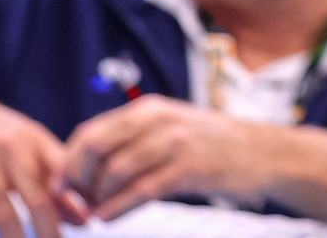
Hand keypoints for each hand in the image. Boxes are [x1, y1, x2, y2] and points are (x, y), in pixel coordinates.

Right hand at [0, 84, 84, 237]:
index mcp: (35, 140)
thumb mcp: (29, 143)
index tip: (87, 225)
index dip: (77, 201)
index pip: (64, 172)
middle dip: (50, 231)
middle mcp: (10, 150)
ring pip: (4, 213)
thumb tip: (83, 218)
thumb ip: (55, 178)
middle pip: (37, 198)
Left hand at [61, 95, 269, 222]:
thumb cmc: (211, 146)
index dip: (69, 163)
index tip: (62, 188)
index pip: (90, 132)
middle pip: (96, 147)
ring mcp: (176, 142)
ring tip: (95, 214)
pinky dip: (118, 208)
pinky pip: (141, 190)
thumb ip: (132, 141)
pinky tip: (110, 219)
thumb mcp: (170, 129)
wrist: (264, 153)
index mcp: (149, 109)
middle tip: (75, 203)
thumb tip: (82, 169)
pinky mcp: (191, 167)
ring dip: (97, 199)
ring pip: (115, 171)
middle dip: (76, 180)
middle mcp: (159, 120)